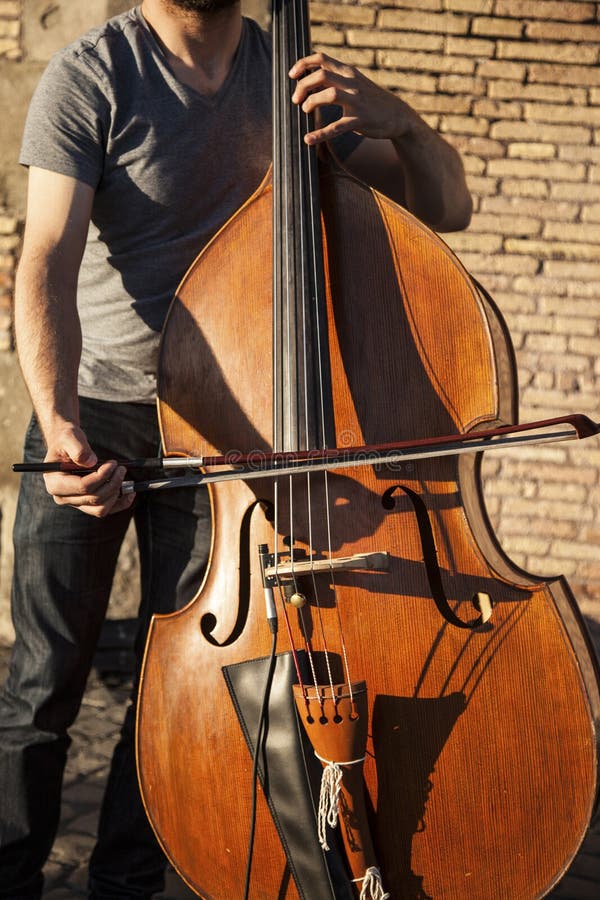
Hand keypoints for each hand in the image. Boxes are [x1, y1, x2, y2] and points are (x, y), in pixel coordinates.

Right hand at [42, 422, 133, 516]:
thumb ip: (78, 448)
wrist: (66, 446)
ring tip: (121, 475)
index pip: (83, 487)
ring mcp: (76, 503)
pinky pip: (106, 510)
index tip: (113, 464)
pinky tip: (130, 493)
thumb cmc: (66, 441)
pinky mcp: (87, 504)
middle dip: (112, 483)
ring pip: (101, 508)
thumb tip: (91, 462)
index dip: (102, 476)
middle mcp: (63, 497)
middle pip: (94, 498)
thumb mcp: (69, 437)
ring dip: (116, 493)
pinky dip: (120, 504)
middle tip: (121, 468)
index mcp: (55, 484)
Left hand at [289, 51, 413, 144]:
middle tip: (296, 99)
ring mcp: (357, 101)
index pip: (321, 59)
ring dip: (312, 102)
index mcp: (348, 72)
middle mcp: (352, 83)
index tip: (292, 75)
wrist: (398, 116)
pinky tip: (309, 140)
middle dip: (303, 86)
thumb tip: (310, 81)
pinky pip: (337, 127)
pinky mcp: (360, 120)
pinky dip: (320, 134)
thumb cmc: (370, 100)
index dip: (303, 64)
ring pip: (329, 95)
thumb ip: (336, 79)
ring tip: (305, 111)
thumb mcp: (355, 83)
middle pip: (321, 75)